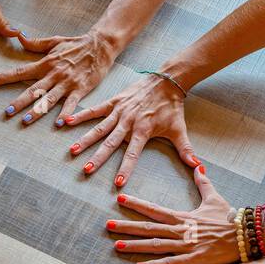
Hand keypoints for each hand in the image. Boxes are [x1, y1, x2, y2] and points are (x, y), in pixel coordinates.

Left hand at [0, 31, 115, 126]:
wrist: (100, 45)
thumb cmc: (76, 44)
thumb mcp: (54, 41)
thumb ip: (35, 43)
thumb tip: (18, 36)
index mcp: (46, 64)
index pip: (21, 71)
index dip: (6, 77)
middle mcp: (54, 74)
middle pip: (33, 90)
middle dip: (19, 102)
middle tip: (7, 112)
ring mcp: (67, 83)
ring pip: (49, 99)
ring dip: (38, 111)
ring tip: (26, 120)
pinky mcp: (80, 89)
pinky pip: (71, 104)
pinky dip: (66, 114)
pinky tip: (60, 124)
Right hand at [65, 71, 200, 186]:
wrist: (167, 80)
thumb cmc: (172, 107)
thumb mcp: (179, 129)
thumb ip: (186, 150)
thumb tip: (199, 168)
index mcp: (143, 130)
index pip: (133, 153)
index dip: (126, 168)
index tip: (118, 183)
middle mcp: (128, 122)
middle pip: (111, 142)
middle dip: (98, 157)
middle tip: (86, 170)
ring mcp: (119, 111)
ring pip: (99, 128)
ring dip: (86, 140)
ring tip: (73, 151)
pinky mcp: (113, 102)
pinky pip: (95, 110)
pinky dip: (81, 115)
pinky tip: (66, 121)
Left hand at [107, 165, 239, 263]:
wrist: (247, 234)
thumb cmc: (230, 218)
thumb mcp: (214, 198)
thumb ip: (203, 182)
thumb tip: (198, 164)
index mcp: (183, 216)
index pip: (154, 208)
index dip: (136, 203)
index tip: (119, 198)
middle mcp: (181, 231)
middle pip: (148, 228)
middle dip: (127, 226)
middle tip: (108, 225)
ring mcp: (186, 247)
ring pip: (155, 246)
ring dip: (135, 246)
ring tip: (116, 245)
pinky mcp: (193, 261)